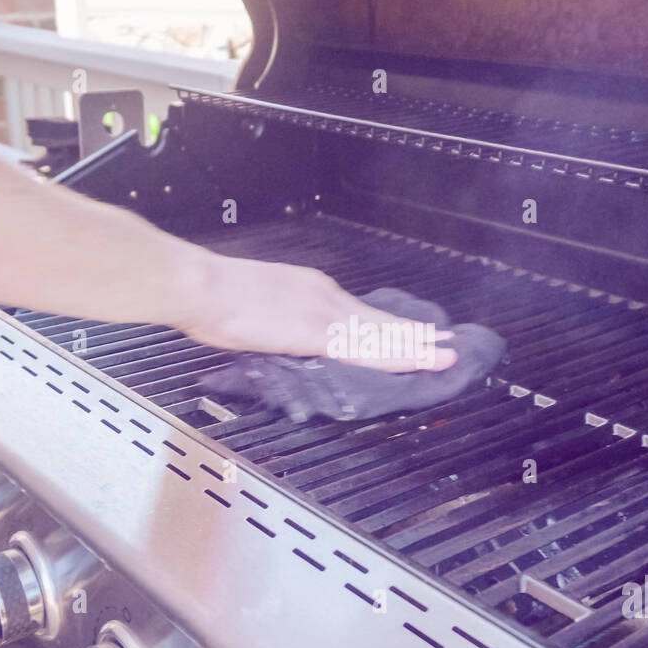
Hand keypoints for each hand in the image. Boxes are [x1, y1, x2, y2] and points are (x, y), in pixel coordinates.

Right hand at [179, 256, 457, 372]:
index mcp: (308, 290)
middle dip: (413, 334)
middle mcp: (325, 296)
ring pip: (382, 333)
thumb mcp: (253, 308)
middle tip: (446, 343)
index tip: (408, 331)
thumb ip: (276, 326)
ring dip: (416, 346)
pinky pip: (367, 347)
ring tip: (446, 354)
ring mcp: (324, 313)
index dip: (387, 325)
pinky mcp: (318, 332)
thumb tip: (283, 340)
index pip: (357, 312)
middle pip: (378, 320)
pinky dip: (397, 355)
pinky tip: (416, 361)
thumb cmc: (212, 298)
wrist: (200, 286)